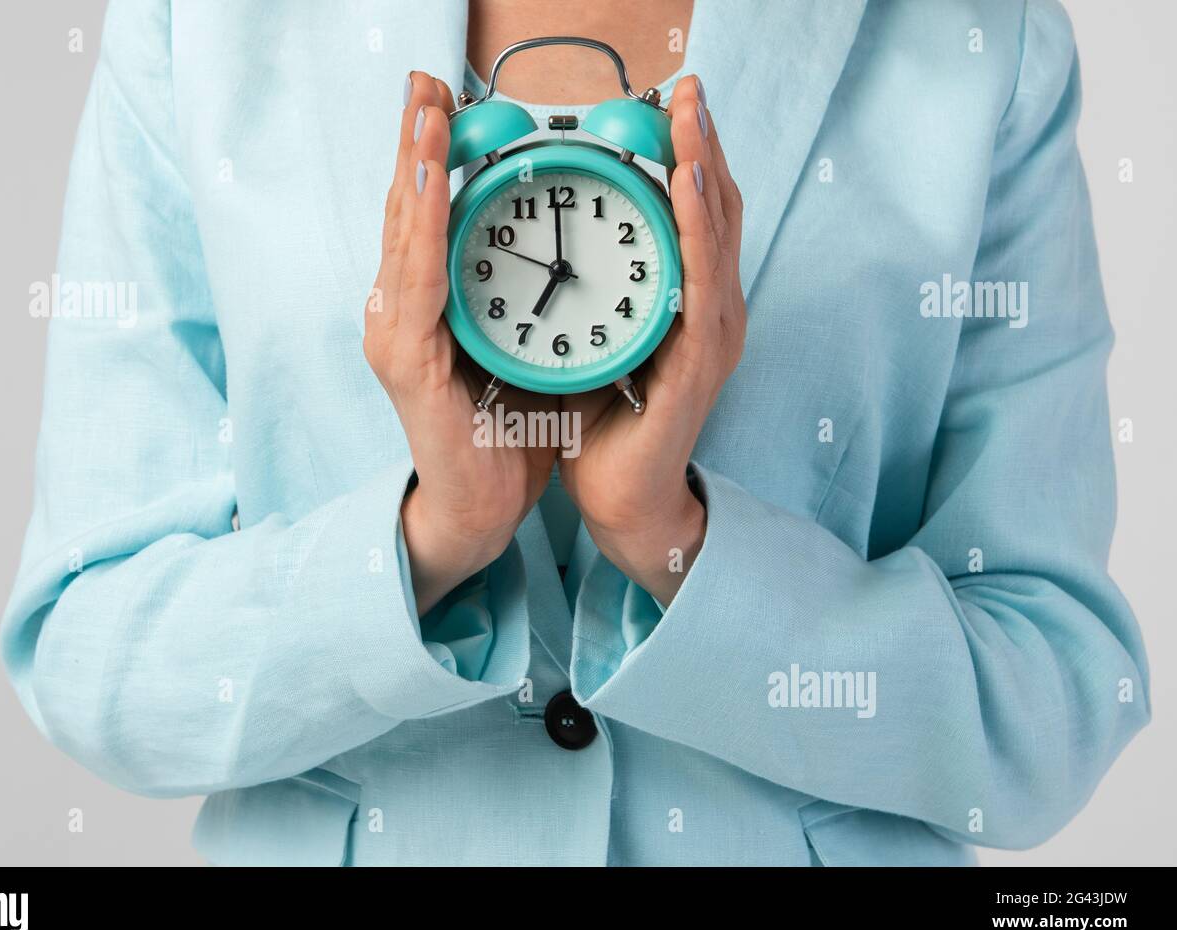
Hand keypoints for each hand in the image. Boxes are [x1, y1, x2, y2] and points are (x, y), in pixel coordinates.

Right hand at [365, 72, 558, 614]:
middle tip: (425, 81)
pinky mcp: (404, 358)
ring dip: (417, 166)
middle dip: (416, 142)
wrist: (483, 506)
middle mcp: (399, 310)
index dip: (434, 156)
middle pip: (407, 210)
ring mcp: (395, 332)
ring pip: (404, 233)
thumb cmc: (506, 432)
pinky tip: (435, 181)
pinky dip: (427, 225)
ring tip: (427, 111)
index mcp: (426, 304)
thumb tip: (574, 250)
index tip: (445, 100)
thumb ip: (527, 298)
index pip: (428, 216)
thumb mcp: (525, 347)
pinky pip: (419, 278)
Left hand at [559, 75, 745, 606]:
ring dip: (704, 170)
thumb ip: (590, 291)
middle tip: (688, 88)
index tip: (670, 105)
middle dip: (703, 145)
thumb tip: (551, 243)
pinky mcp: (699, 364)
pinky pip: (701, 283)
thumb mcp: (593, 338)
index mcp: (687, 304)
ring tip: (690, 118)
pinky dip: (694, 228)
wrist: (621, 501)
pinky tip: (684, 185)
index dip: (688, 156)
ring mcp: (712, 337)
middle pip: (717, 212)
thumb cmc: (604, 424)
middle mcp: (711, 312)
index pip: (694, 215)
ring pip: (717, 236)